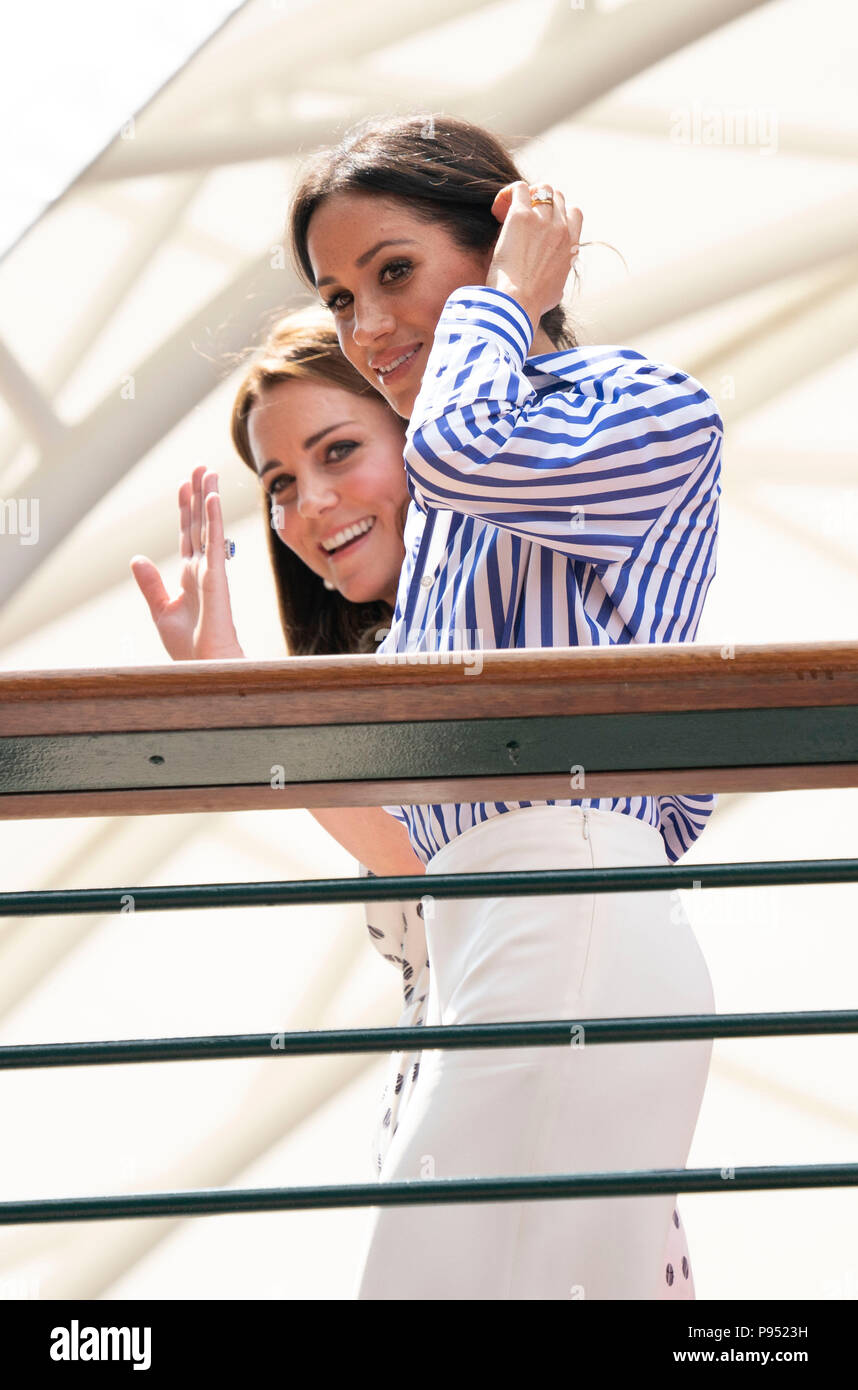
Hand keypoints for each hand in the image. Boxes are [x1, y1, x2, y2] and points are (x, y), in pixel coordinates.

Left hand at [130, 466, 243, 660]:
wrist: (205, 668)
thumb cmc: (188, 647)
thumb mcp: (161, 610)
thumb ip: (150, 584)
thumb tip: (136, 558)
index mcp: (190, 575)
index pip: (188, 534)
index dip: (186, 509)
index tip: (185, 485)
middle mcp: (202, 569)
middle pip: (200, 523)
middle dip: (200, 495)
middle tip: (201, 467)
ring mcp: (211, 571)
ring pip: (209, 527)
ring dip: (208, 498)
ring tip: (208, 472)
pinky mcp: (216, 579)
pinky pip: (214, 543)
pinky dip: (214, 519)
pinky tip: (212, 499)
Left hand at [486, 181, 581, 332]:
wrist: (518, 303)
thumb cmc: (532, 304)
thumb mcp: (556, 292)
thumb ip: (558, 278)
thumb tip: (555, 284)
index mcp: (571, 245)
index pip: (573, 212)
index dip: (557, 212)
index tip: (540, 226)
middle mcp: (561, 229)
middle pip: (556, 196)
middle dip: (539, 202)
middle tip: (520, 220)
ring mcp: (543, 220)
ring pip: (540, 189)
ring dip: (525, 196)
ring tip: (506, 214)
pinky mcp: (521, 216)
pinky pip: (518, 188)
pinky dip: (507, 195)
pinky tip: (497, 212)